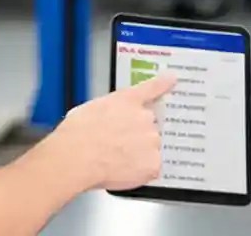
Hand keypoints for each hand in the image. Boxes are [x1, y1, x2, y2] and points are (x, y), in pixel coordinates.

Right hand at [56, 73, 177, 190]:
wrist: (77, 156)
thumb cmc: (78, 134)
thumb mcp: (91, 109)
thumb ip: (109, 110)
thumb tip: (109, 118)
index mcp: (128, 100)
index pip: (152, 88)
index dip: (164, 84)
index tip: (172, 79)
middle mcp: (144, 117)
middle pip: (149, 126)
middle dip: (137, 135)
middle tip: (116, 145)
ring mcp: (151, 140)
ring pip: (151, 148)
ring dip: (139, 154)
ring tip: (116, 160)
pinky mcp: (153, 163)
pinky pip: (151, 168)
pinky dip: (141, 172)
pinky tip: (123, 171)